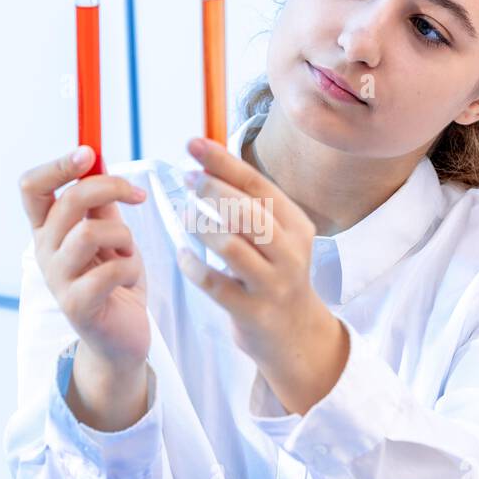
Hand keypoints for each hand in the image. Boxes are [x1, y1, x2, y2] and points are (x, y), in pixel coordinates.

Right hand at [19, 145, 150, 372]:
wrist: (122, 337)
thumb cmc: (115, 282)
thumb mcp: (110, 234)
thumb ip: (101, 202)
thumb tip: (96, 159)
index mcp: (47, 230)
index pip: (31, 187)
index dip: (58, 165)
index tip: (89, 152)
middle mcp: (44, 252)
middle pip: (68, 202)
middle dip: (111, 188)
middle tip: (137, 195)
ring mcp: (57, 279)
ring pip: (90, 233)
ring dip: (123, 237)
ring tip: (128, 253)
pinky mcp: (76, 304)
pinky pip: (109, 269)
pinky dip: (129, 268)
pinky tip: (128, 279)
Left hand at [174, 136, 341, 375]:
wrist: (295, 334)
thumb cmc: (274, 274)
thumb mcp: (276, 237)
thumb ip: (248, 205)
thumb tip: (205, 164)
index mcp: (296, 226)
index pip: (258, 185)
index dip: (223, 162)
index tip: (193, 144)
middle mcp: (290, 253)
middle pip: (248, 213)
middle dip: (213, 190)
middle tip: (188, 179)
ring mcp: (273, 284)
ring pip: (232, 247)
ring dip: (202, 227)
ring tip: (185, 215)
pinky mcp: (253, 311)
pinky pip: (215, 284)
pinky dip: (193, 266)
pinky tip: (182, 255)